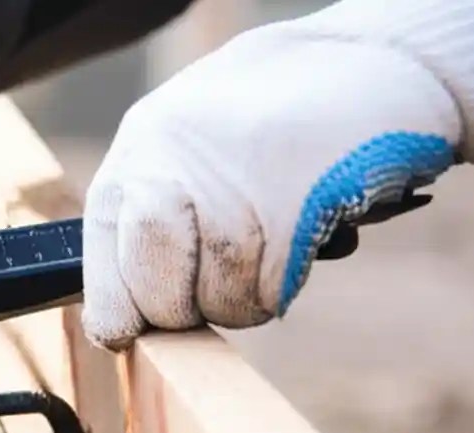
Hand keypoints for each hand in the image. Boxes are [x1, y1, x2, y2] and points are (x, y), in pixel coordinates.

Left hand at [80, 2, 473, 349]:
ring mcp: (228, 185)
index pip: (100, 256)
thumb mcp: (190, 141)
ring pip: (218, 302)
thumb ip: (150, 210)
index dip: (116, 307)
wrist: (373, 60)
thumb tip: (127, 310)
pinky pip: (268, 293)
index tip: (130, 330)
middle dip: (183, 312)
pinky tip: (302, 241)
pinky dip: (284, 287)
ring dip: (246, 298)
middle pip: (154, 292)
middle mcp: (170, 162)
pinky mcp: (287, 208)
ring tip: (271, 247)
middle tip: (216, 286)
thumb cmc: (276, 113)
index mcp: (139, 146)